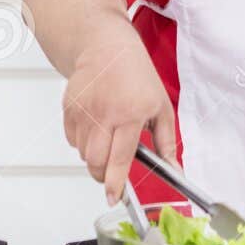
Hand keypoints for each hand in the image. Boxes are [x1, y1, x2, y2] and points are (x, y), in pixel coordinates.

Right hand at [62, 38, 177, 205]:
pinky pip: (72, 139)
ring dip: (94, 157)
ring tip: (107, 139)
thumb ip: (166, 143)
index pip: (120, 158)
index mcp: (130, 113)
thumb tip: (175, 171)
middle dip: (103, 175)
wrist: (107, 47)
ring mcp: (84, 110)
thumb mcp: (161, 107)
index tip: (114, 197)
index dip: (116, 183)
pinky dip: (82, 143)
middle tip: (112, 172)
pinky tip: (95, 127)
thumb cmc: (137, 75)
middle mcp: (104, 112)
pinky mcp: (69, 107)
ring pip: (82, 153)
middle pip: (95, 162)